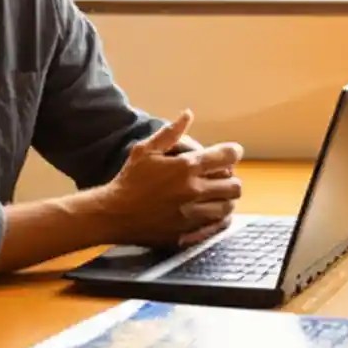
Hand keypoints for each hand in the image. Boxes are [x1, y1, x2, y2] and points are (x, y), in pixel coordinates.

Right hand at [101, 110, 244, 246]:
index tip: (231, 153)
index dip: (234, 152)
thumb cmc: (129, 179)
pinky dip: (221, 218)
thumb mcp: (145, 150)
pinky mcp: (189, 232)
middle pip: (234, 184)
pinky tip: (213, 211)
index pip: (227, 157)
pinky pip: (218, 226)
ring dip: (227, 198)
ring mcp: (193, 214)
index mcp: (186, 167)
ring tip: (217, 194)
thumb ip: (170, 133)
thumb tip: (188, 114)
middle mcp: (194, 190)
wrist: (113, 214)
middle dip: (231, 177)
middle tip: (222, 176)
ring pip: (229, 206)